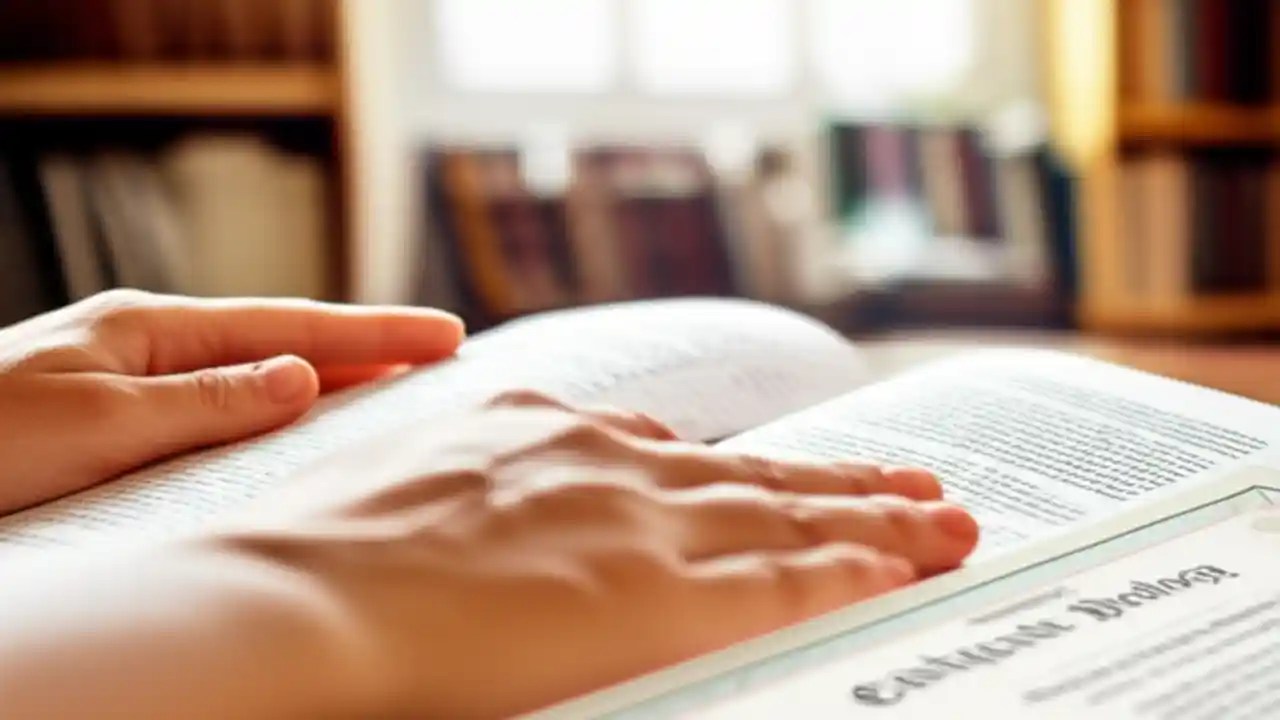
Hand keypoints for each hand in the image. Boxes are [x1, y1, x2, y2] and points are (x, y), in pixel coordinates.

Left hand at [0, 289, 463, 512]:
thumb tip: (304, 376)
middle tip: (441, 353)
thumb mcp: (99, 424)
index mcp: (150, 331)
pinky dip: (274, 410)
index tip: (447, 336)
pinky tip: (293, 425)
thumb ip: (208, 400)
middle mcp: (147, 346)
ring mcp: (131, 379)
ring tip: (392, 385)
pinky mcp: (115, 420)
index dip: (377, 333)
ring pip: (253, 374)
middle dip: (366, 346)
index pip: (291, 327)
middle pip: (281, 340)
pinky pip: (220, 407)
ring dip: (327, 377)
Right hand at [201, 391, 978, 717]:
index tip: (795, 471)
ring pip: (793, 519)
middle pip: (759, 476)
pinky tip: (903, 571)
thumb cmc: (324, 546)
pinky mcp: (659, 596)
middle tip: (920, 482)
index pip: (682, 451)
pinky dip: (849, 573)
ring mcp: (643, 524)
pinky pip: (783, 583)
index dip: (747, 467)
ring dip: (878, 521)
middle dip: (845, 484)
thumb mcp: (409, 478)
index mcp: (547, 431)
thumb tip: (503, 497)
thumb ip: (480, 478)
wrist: (297, 592)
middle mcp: (612, 463)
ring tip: (945, 519)